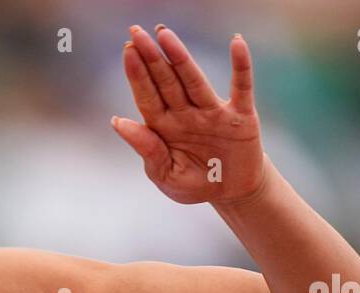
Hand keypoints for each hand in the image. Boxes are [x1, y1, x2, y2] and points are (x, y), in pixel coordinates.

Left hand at [111, 25, 266, 205]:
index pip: (147, 97)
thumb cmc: (195, 182)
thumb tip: (118, 121)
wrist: (233, 193)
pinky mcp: (240, 115)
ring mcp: (213, 112)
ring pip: (194, 80)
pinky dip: (241, 65)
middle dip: (151, 58)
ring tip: (165, 35)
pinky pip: (241, 86)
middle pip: (166, 81)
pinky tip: (236, 43)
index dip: (137, 75)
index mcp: (165, 127)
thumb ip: (146, 148)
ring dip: (180, 57)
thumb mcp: (166, 174)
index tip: (127, 52)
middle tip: (136, 33)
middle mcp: (186, 113)